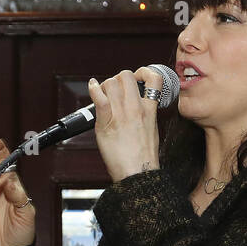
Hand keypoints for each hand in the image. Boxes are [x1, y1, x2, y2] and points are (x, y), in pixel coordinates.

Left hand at [88, 66, 163, 182]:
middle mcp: (136, 108)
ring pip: (112, 83)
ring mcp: (122, 114)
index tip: (137, 77)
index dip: (143, 72)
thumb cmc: (142, 157)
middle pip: (127, 76)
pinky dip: (93, 88)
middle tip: (115, 89)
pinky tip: (92, 87)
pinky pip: (100, 97)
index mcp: (150, 109)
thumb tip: (138, 105)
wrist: (137, 172)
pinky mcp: (107, 121)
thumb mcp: (151, 129)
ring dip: (106, 86)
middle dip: (119, 79)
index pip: (154, 78)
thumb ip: (145, 114)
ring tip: (104, 95)